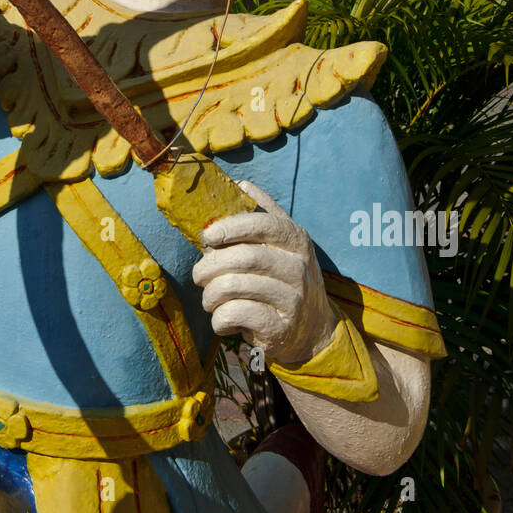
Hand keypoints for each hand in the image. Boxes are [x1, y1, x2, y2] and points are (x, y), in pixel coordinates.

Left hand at [192, 179, 336, 363]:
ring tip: (209, 297)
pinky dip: (219, 318)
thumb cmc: (285, 278)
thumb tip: (239, 183)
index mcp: (296, 240)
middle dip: (210, 265)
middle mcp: (298, 268)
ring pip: (235, 287)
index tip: (208, 235)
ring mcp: (292, 299)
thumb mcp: (283, 245)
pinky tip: (221, 318)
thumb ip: (262, 215)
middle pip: (244, 257)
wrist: (313, 329)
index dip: (232, 226)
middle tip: (199, 274)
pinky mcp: (280, 328)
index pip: (265, 224)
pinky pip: (237, 315)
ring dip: (210, 294)